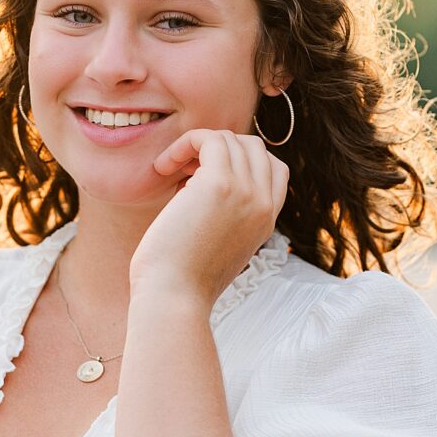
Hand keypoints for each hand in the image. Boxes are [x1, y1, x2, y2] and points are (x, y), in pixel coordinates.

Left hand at [132, 128, 288, 307]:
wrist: (174, 298)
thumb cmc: (182, 281)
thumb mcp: (216, 248)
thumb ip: (223, 219)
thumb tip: (196, 190)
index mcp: (266, 221)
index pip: (273, 169)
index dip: (238, 162)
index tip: (202, 177)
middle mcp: (263, 204)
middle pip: (253, 147)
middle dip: (217, 149)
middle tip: (184, 171)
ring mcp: (246, 192)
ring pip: (230, 138)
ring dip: (194, 146)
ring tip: (169, 169)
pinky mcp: (219, 184)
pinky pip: (208, 138)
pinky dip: (184, 144)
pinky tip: (163, 167)